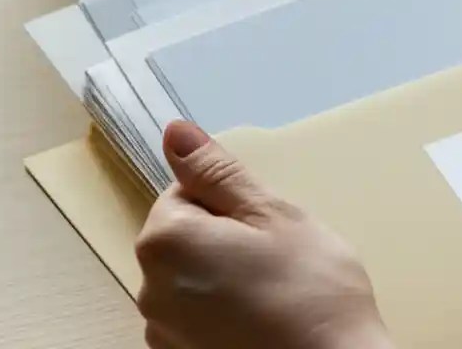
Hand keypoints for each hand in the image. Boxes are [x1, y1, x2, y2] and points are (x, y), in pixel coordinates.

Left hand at [135, 121, 391, 348]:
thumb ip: (217, 173)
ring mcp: (164, 332)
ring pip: (193, 281)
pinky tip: (264, 322)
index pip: (184, 193)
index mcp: (166, 240)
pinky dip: (225, 318)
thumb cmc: (311, 293)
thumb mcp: (273, 214)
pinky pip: (198, 321)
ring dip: (225, 280)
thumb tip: (176, 133)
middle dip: (226, 240)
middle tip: (277, 257)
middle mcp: (150, 289)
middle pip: (184, 238)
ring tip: (275, 294)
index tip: (266, 226)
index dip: (231, 203)